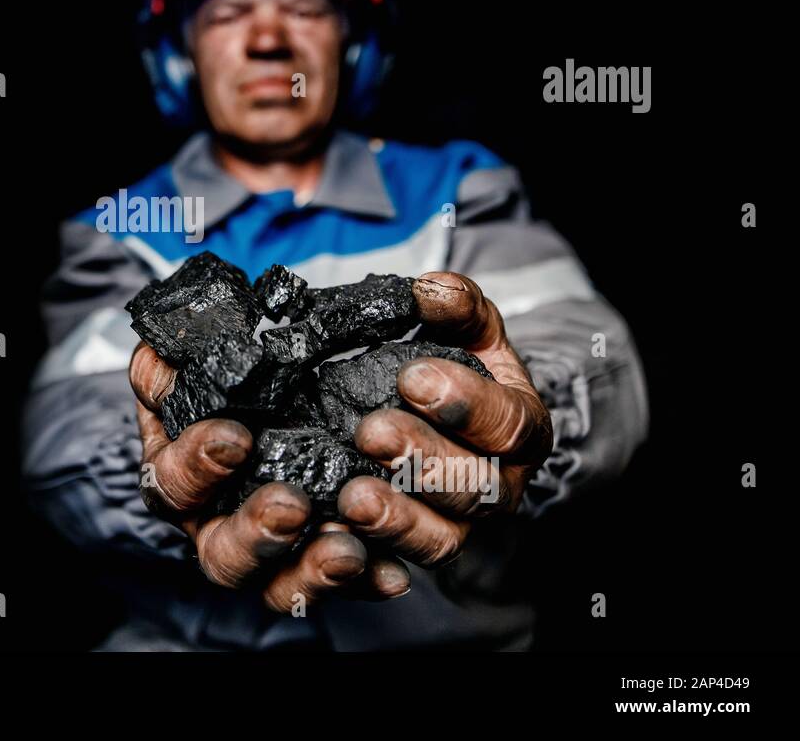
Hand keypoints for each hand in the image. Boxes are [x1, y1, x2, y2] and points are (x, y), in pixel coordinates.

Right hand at [130, 342, 411, 611]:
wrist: (293, 398)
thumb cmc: (234, 384)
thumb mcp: (195, 364)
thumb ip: (174, 361)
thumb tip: (162, 353)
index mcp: (183, 476)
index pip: (171, 483)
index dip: (196, 465)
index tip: (235, 438)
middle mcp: (220, 524)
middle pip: (221, 554)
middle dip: (255, 534)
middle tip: (292, 507)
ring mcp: (272, 554)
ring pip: (277, 586)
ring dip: (310, 571)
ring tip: (347, 550)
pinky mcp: (323, 563)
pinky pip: (345, 585)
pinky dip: (369, 579)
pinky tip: (392, 571)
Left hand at [337, 272, 553, 565]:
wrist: (445, 416)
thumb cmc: (457, 367)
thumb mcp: (467, 329)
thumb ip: (457, 305)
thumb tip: (433, 288)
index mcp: (520, 431)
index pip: (510, 425)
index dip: (468, 404)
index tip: (414, 378)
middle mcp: (498, 487)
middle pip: (475, 490)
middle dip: (423, 461)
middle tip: (373, 433)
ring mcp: (459, 525)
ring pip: (440, 539)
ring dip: (397, 519)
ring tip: (353, 496)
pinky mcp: (413, 548)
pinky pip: (395, 564)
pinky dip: (367, 556)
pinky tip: (334, 536)